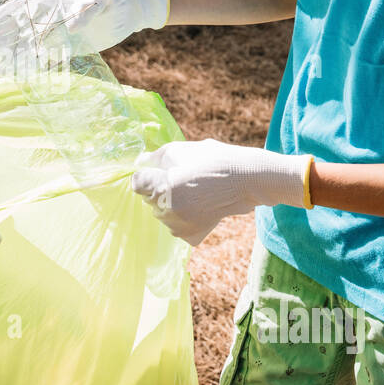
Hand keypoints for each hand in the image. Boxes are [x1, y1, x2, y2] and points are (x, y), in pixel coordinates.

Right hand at [0, 0, 168, 68]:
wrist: (129, 10)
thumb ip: (87, 9)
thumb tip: (72, 25)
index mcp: (54, 2)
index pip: (22, 8)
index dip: (3, 17)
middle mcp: (52, 18)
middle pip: (21, 30)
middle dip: (4, 41)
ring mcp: (59, 34)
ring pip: (31, 47)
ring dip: (17, 58)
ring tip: (4, 71)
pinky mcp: (69, 48)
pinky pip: (49, 58)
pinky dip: (37, 67)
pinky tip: (24, 76)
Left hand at [131, 140, 311, 246]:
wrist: (246, 180)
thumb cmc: (214, 160)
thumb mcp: (181, 150)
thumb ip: (155, 157)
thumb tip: (139, 163)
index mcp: (164, 186)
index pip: (137, 183)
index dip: (148, 175)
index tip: (160, 171)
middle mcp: (168, 210)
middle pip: (148, 199)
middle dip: (159, 189)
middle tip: (184, 180)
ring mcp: (179, 225)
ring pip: (160, 213)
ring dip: (169, 204)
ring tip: (193, 192)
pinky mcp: (190, 235)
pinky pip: (174, 226)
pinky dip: (181, 218)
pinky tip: (197, 207)